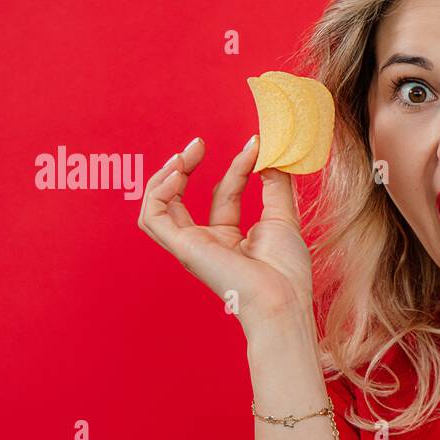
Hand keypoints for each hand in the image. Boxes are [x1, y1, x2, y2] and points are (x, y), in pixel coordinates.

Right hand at [137, 136, 314, 334]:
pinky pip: (154, 217)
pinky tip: (177, 174)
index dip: (237, 166)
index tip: (255, 144)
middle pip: (183, 197)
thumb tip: (270, 156)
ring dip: (165, 176)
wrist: (282, 297)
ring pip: (158, 206)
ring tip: (183, 156)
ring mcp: (192, 246)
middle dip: (188, 165)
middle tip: (199, 142)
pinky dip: (158, 192)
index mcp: (230, 238)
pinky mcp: (182, 248)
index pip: (223, 193)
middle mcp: (206, 242)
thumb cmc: (286, 270)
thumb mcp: (283, 216)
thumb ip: (275, 185)